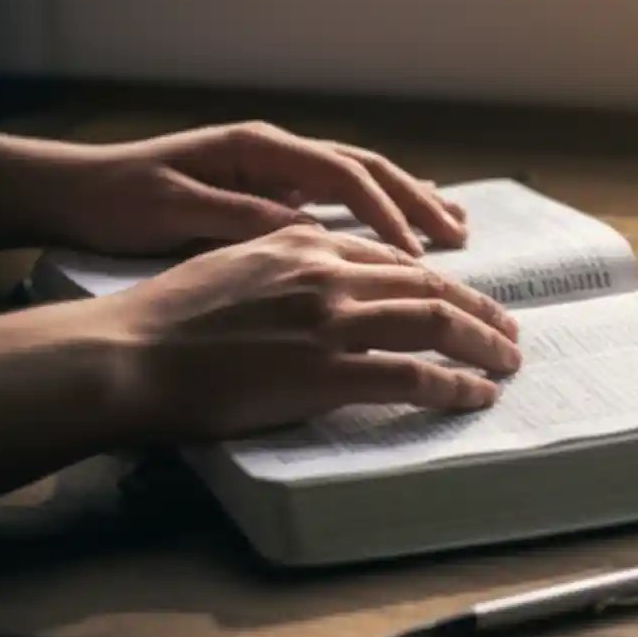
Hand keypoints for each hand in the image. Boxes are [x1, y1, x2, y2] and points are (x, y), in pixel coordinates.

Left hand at [0, 122, 465, 255]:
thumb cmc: (122, 201)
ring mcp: (279, 168)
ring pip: (362, 179)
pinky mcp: (275, 190)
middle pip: (367, 169)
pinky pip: (342, 198)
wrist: (81, 190)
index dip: (386, 213)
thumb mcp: (175, 211)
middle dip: (418, 201)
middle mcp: (277, 151)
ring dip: (410, 202)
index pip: (342, 176)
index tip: (419, 254)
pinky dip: (380, 212)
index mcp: (259, 149)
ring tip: (456, 229)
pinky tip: (406, 233)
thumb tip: (309, 230)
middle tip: (461, 238)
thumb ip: (243, 217)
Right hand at [101, 224, 520, 441]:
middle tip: (507, 330)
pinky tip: (478, 394)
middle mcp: (329, 272)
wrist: (128, 352)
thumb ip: (285, 262)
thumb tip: (317, 279)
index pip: (394, 259)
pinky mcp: (329, 369)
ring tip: (509, 361)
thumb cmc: (167, 318)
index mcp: (305, 242)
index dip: (438, 280)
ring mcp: (333, 319)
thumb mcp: (233, 263)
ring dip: (483, 343)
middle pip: (429, 284)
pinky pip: (415, 374)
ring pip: (436, 321)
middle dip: (478, 309)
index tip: (462, 299)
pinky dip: (457, 383)